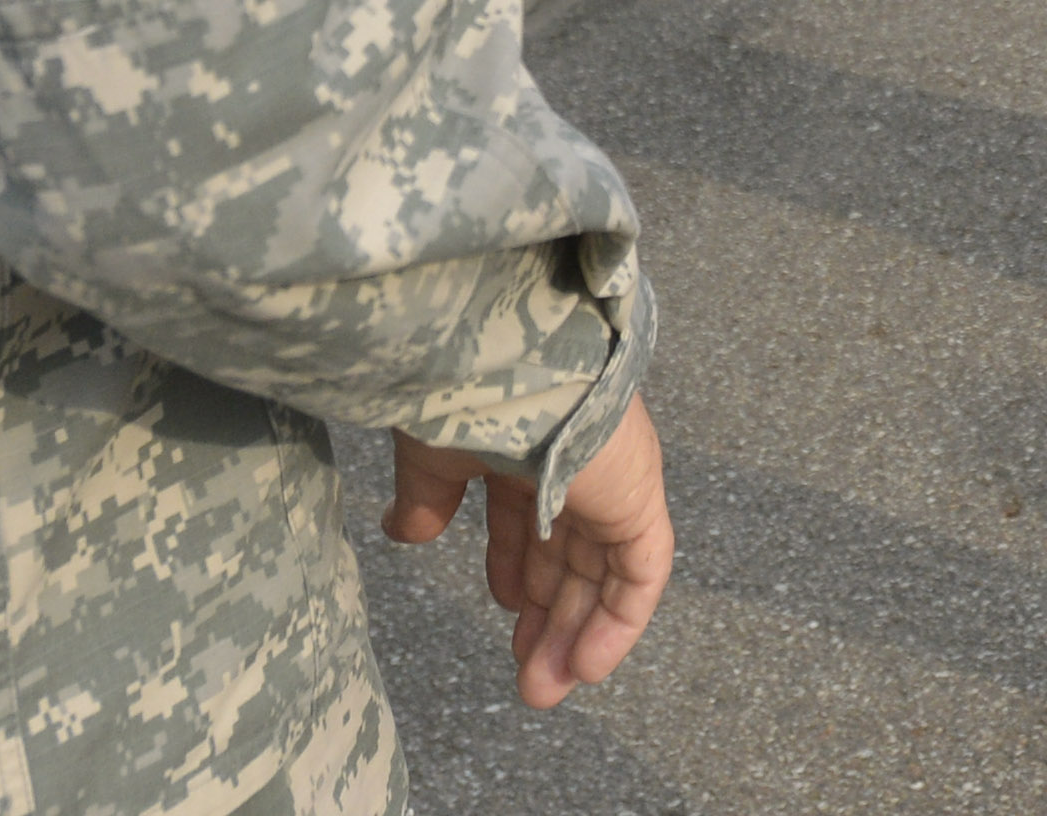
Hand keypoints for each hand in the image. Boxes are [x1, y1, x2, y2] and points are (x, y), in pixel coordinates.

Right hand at [386, 399, 672, 708]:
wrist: (495, 359)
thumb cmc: (458, 388)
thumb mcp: (432, 452)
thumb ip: (427, 495)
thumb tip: (404, 532)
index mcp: (532, 440)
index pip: (535, 517)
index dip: (520, 570)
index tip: (504, 610)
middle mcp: (580, 459)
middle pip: (573, 553)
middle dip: (550, 617)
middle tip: (529, 677)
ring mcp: (614, 477)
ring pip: (606, 571)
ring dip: (578, 633)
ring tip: (546, 687)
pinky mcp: (639, 497)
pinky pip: (642, 573)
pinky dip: (619, 621)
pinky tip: (587, 665)